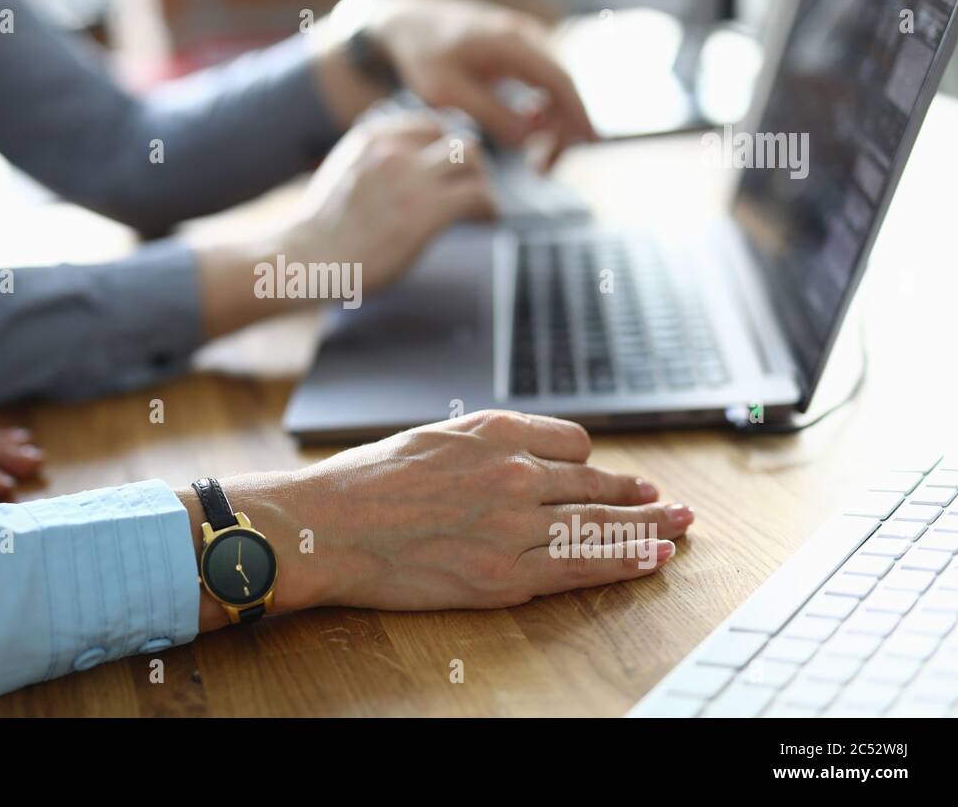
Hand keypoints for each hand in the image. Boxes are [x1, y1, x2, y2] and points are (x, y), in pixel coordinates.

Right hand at [182, 411, 691, 628]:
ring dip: (649, 526)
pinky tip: (653, 559)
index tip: (604, 474)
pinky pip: (580, 567)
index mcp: (495, 431)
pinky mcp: (503, 576)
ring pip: (601, 525)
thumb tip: (525, 459)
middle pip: (598, 484)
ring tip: (680, 526)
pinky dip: (624, 562)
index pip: (574, 443)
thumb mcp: (432, 438)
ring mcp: (513, 527)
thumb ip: (484, 446)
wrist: (327, 526)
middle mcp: (515, 473)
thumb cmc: (367, 482)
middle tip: (671, 499)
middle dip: (639, 494)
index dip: (592, 463)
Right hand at [192, 112, 495, 336]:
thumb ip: (375, 163)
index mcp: (371, 137)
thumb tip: (404, 170)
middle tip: (471, 188)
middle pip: (454, 136)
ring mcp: (410, 177)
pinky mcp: (427, 210)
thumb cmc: (322, 231)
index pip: (428, 124)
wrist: (306, 259)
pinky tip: (485, 222)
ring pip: (471, 157)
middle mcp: (393, 149)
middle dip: (470, 163)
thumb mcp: (344, 175)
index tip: (450, 171)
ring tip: (480, 207)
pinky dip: (489, 208)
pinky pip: (478, 194)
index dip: (445, 147)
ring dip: (482, 181)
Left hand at [316, 0, 597, 165]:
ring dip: (553, 124)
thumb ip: (489, 114)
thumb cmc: (424, 55)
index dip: (579, 114)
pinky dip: (543, 111)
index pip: (560, 81)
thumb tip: (528, 140)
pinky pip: (545, 85)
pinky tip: (526, 129)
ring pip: (557, 89)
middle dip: (561, 131)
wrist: (410, 22)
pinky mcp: (522, 54)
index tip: (589, 145)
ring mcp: (528, 43)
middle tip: (541, 170)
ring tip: (534, 159)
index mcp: (511, 41)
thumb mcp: (448, 91)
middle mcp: (528, 37)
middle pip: (564, 88)